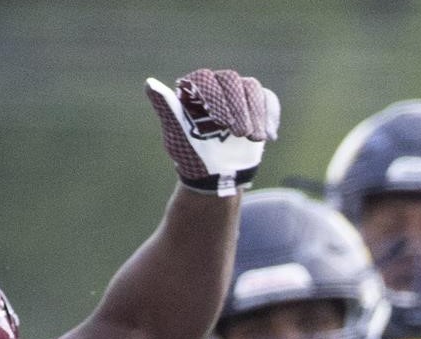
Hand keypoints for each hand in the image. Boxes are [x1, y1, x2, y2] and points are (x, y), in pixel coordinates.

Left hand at [145, 69, 279, 195]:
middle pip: (231, 80)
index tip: (221, 123)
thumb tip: (149, 84)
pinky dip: (270, 116)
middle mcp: (216, 87)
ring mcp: (238, 96)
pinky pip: (268, 100)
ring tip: (253, 138)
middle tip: (238, 134)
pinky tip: (268, 136)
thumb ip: (167, 108)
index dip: (214, 98)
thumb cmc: (192, 155)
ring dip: (255, 112)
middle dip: (237, 107)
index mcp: (194, 90)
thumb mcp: (177, 134)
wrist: (216, 176)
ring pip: (251, 88)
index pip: (205, 79)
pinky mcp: (257, 108)